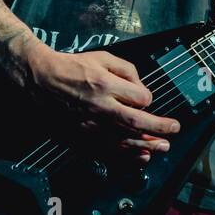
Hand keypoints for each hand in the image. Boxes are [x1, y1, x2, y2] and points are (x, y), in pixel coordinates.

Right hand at [23, 44, 177, 163]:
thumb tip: (141, 86)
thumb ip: (126, 69)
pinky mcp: (80, 138)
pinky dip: (126, 156)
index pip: (140, 97)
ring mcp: (90, 126)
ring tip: (162, 147)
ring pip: (125, 140)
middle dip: (159, 127)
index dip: (148, 98)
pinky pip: (108, 151)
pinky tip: (140, 157)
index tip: (146, 99)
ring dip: (147, 145)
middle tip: (174, 130)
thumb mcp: (102, 57)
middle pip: (137, 122)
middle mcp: (100, 107)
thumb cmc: (72, 67)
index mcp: (106, 84)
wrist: (40, 80)